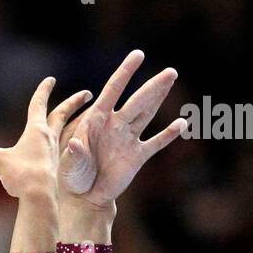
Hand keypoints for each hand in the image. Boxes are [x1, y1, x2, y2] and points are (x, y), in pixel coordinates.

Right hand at [0, 76, 93, 198]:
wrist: (40, 198)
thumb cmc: (21, 176)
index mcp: (36, 130)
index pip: (39, 104)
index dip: (43, 90)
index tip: (50, 79)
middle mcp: (49, 138)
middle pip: (63, 115)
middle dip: (74, 102)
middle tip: (87, 94)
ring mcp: (56, 153)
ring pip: (68, 131)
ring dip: (76, 122)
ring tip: (83, 118)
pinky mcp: (58, 167)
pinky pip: (66, 151)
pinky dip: (71, 144)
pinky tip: (71, 148)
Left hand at [58, 50, 185, 208]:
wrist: (85, 197)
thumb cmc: (72, 177)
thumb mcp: (70, 166)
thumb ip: (75, 154)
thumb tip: (75, 143)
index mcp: (97, 120)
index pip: (113, 90)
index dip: (125, 72)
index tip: (138, 54)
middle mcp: (115, 124)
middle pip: (137, 101)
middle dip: (153, 86)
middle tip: (171, 71)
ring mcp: (128, 139)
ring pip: (147, 114)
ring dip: (160, 97)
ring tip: (172, 78)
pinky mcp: (137, 156)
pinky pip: (155, 143)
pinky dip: (168, 134)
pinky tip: (182, 124)